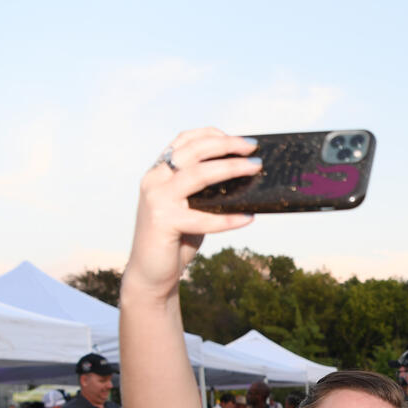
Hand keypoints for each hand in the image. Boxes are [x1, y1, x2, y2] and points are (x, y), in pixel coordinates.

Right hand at [123, 128, 260, 300]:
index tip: (239, 139)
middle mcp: (154, 179)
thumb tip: (243, 177)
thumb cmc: (177, 238)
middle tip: (253, 149)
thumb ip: (206, 190)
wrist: (152, 272)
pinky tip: (249, 217)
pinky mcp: (162, 221)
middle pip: (193, 151)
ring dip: (230, 168)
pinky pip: (203, 217)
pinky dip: (229, 218)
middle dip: (226, 146)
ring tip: (255, 169)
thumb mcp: (193, 207)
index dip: (212, 134)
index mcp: (159, 172)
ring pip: (197, 175)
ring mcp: (156, 198)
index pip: (184, 140)